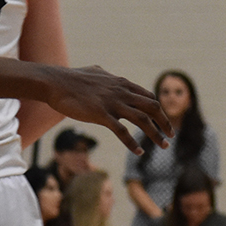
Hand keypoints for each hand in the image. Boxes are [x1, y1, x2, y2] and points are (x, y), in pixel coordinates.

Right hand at [43, 66, 171, 152]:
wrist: (55, 82)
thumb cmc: (72, 78)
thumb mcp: (95, 72)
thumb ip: (106, 75)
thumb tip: (106, 73)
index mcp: (122, 84)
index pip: (149, 98)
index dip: (159, 111)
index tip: (164, 122)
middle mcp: (122, 92)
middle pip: (153, 108)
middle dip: (165, 123)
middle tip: (171, 136)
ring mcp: (112, 103)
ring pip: (143, 120)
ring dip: (156, 134)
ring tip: (163, 146)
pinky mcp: (101, 114)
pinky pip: (122, 131)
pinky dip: (132, 143)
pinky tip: (139, 152)